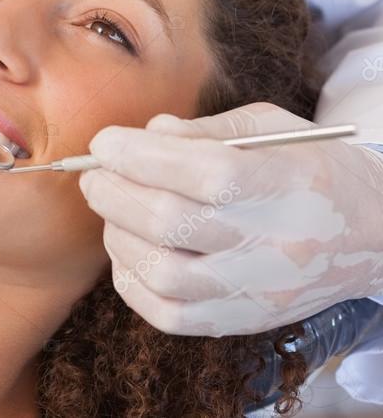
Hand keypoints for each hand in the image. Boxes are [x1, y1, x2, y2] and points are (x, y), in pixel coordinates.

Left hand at [79, 101, 382, 335]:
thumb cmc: (308, 169)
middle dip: (113, 192)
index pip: (204, 172)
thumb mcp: (269, 129)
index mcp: (283, 185)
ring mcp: (254, 290)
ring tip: (115, 209)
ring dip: (118, 234)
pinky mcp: (240, 321)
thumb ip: (202, 129)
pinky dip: (131, 280)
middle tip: (95, 175)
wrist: (370, 233)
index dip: (140, 155)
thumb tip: (144, 134)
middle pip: (170, 223)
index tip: (105, 142)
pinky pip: (167, 314)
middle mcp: (271, 243)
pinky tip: (131, 249)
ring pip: (161, 272)